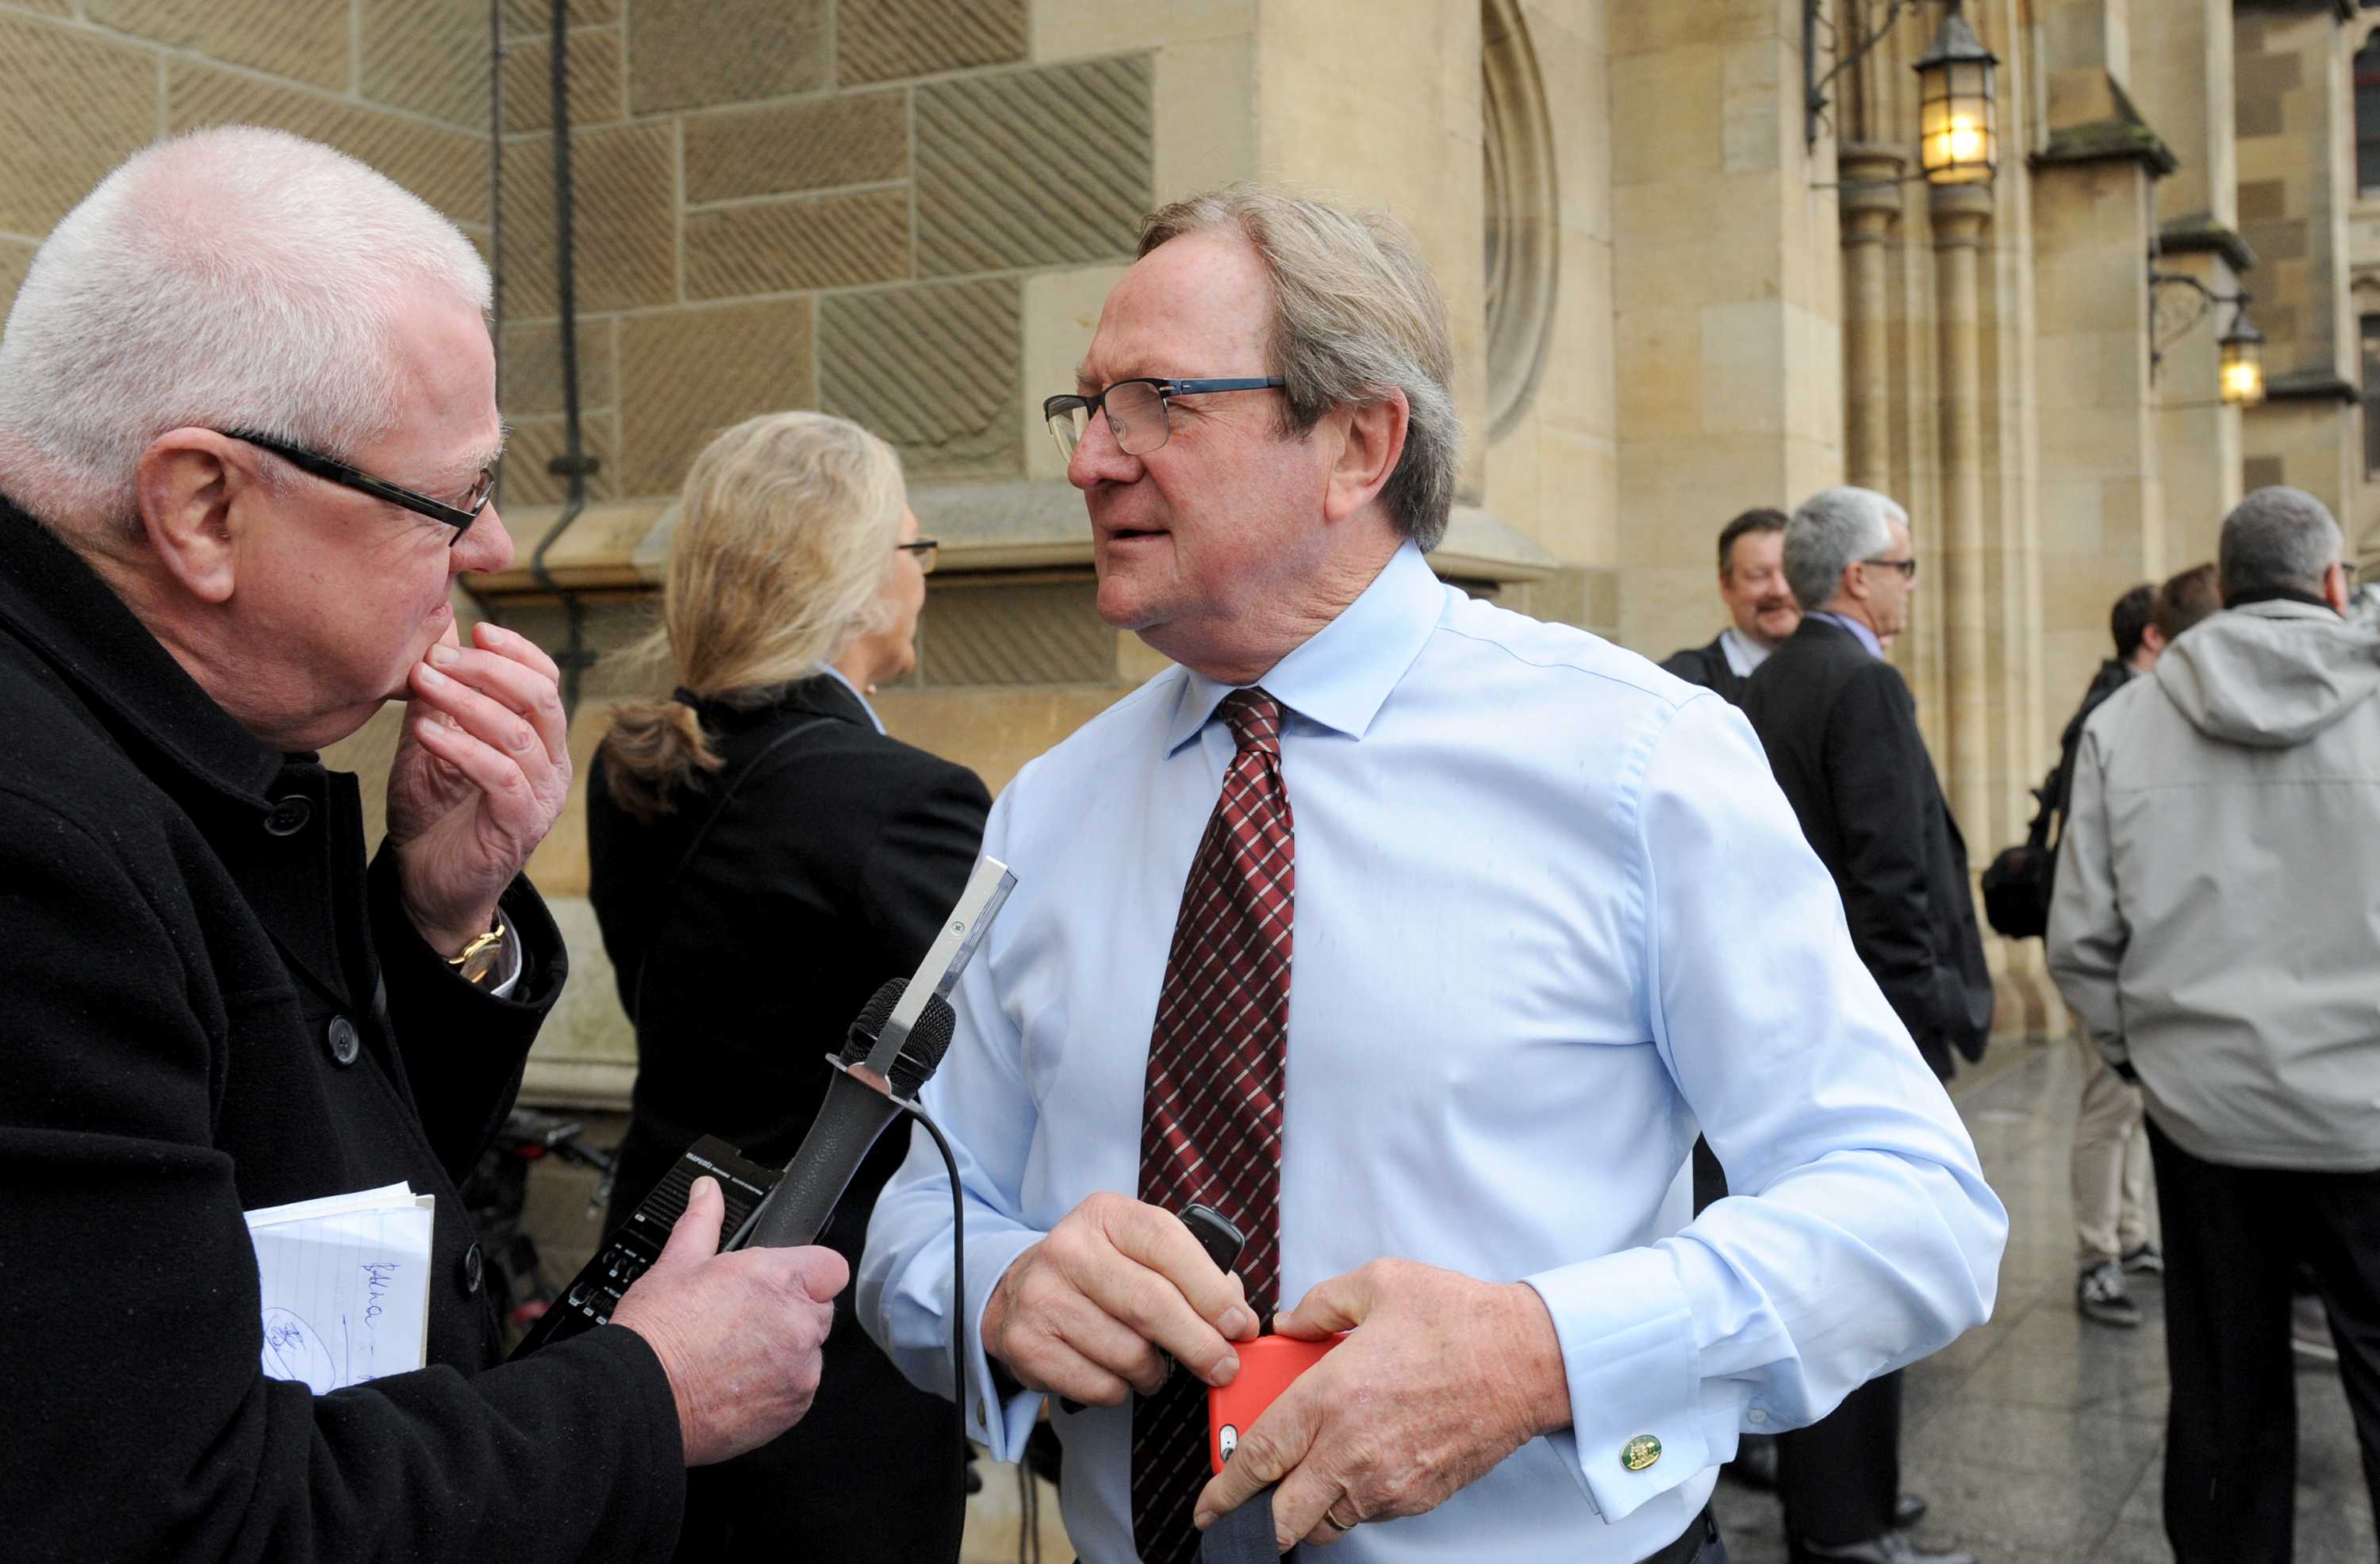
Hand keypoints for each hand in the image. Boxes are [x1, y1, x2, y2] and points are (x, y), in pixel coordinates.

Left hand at [385, 620, 570, 955]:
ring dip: (468, 701)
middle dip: (489, 669)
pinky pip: (500, 775)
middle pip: (542, 698)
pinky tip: (426, 732)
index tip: (476, 629)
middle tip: (439, 657)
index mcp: (539, 740)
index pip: (547, 680)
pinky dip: (462, 747)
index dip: (517, 650)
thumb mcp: (432, 743)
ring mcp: (541, 797)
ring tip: (425, 683)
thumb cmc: (434, 815)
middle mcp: (551, 765)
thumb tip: (432, 637)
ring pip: (520, 733)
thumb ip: (437, 700)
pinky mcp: (521, 825)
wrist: (427, 886)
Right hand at [611, 1177, 848, 1466]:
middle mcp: (797, 1323)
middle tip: (745, 1321)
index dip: (808, 1272)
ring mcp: (800, 1369)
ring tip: (733, 1357)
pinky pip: (798, 1390)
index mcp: (776, 1279)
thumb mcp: (675, 1265)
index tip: (786, 1282)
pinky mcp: (794, 1407)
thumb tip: (707, 1190)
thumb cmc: (656, 1337)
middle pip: (819, 1310)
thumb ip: (703, 1221)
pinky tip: (736, 1384)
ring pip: (808, 1352)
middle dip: (790, 1313)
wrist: (640, 1401)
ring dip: (784, 1353)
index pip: (830, 1266)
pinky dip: (776, 1389)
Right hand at [982, 1191, 1257, 1404]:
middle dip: (1200, 1343)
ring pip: (1129, 1353)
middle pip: (1151, 1304)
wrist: (1020, 1292)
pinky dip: (1122, 1390)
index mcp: (1105, 1214)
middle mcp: (1068, 1249)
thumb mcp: (1140, 1251)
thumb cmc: (1101, 1273)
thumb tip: (1236, 1316)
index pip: (1168, 1244)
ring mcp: (1041, 1297)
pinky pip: (1100, 1385)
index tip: (1239, 1324)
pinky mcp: (1026, 1344)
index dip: (1212, 1290)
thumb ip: (1192, 1271)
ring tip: (1156, 1366)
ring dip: (1157, 1372)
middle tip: (1225, 1366)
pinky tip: (1118, 1373)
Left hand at [1193, 1259, 1570, 1549]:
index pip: (1259, 1457)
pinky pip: (1364, 1514)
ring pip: (1322, 1522)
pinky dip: (1346, 1501)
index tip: (1208, 1500)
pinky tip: (1351, 1465)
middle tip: (1238, 1508)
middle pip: (1282, 1515)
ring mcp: (1386, 1482)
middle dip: (1252, 1519)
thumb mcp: (1380, 1283)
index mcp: (1333, 1395)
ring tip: (1302, 1473)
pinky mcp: (1416, 1497)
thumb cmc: (1461, 1322)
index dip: (1225, 1487)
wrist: (1529, 1361)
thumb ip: (1321, 1303)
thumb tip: (1289, 1322)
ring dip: (1302, 1506)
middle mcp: (1352, 1449)